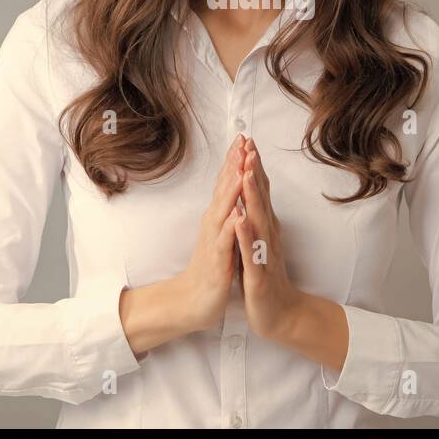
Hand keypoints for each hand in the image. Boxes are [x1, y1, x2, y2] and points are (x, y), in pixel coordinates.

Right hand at [172, 133, 246, 333]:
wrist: (193, 300)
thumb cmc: (211, 266)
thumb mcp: (220, 233)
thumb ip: (225, 210)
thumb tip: (232, 187)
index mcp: (218, 216)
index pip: (227, 183)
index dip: (235, 160)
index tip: (244, 138)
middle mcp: (214, 223)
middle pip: (224, 188)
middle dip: (234, 164)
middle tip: (243, 140)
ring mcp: (214, 240)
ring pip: (224, 210)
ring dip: (232, 188)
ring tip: (241, 167)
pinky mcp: (217, 260)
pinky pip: (224, 241)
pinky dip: (231, 227)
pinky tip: (237, 214)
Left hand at [234, 138, 301, 340]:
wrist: (280, 315)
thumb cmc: (265, 277)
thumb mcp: (259, 242)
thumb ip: (257, 217)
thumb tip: (252, 192)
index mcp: (265, 227)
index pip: (259, 191)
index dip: (253, 166)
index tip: (246, 140)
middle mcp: (268, 235)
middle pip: (261, 197)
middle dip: (254, 170)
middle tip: (249, 144)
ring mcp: (265, 253)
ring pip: (258, 219)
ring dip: (253, 195)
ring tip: (247, 171)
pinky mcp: (259, 274)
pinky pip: (251, 252)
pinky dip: (245, 235)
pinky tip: (239, 220)